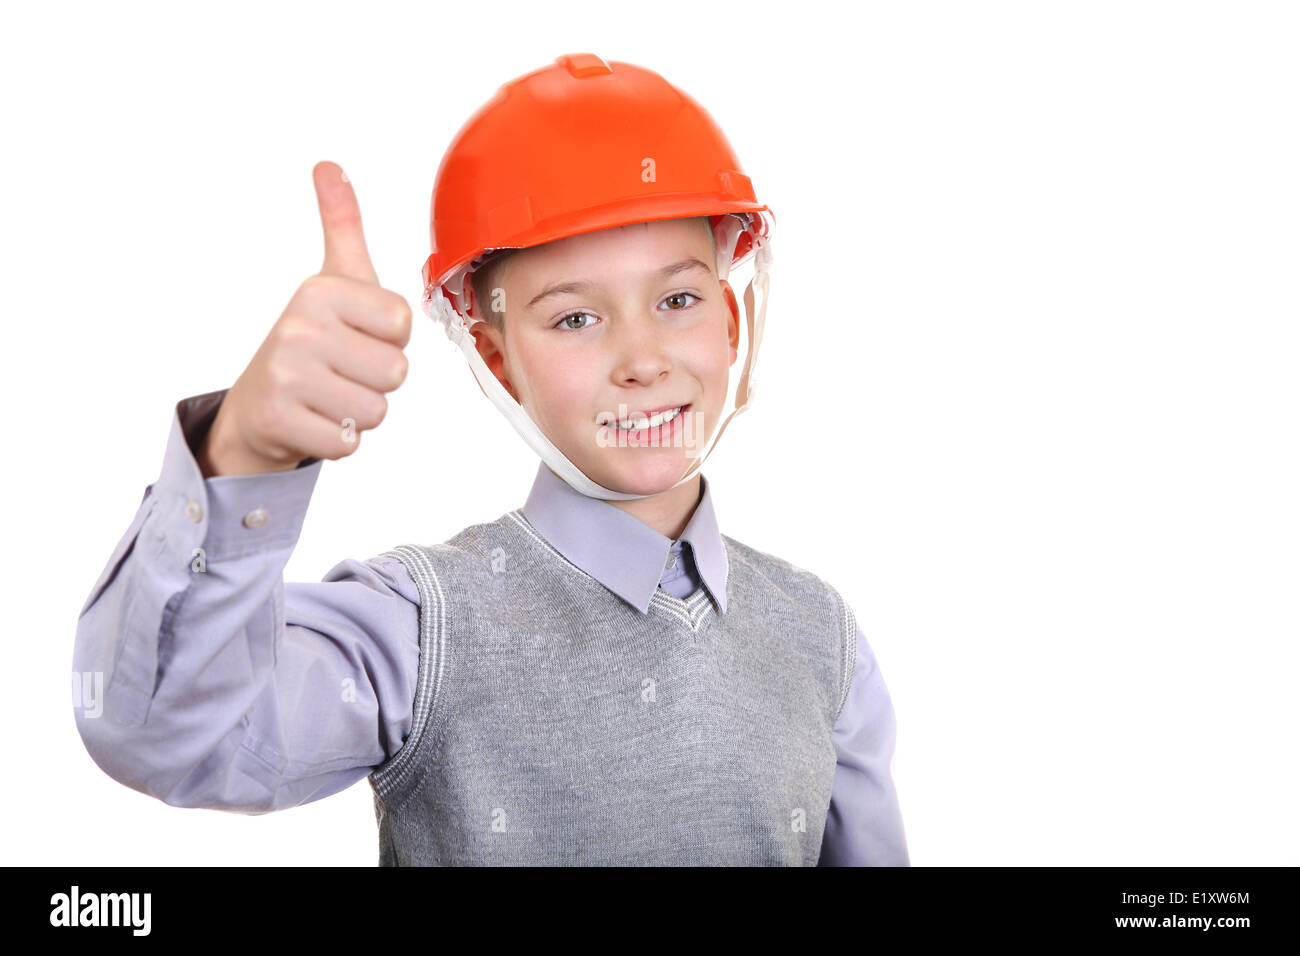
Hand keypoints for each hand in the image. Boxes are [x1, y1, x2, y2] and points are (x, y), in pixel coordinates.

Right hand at [198, 161, 411, 476]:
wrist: (257, 404)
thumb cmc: (310, 338)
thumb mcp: (332, 278)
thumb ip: (342, 224)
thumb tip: (329, 166)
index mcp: (320, 291)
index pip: (402, 326)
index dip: (388, 339)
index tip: (355, 335)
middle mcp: (299, 328)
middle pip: (395, 372)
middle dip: (376, 379)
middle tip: (340, 370)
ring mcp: (286, 376)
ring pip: (376, 410)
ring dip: (358, 411)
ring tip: (327, 395)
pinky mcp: (280, 422)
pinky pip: (349, 443)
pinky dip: (337, 440)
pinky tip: (314, 420)